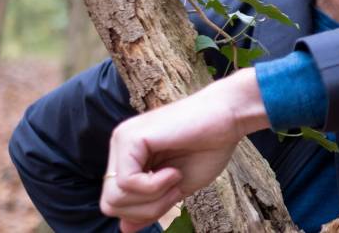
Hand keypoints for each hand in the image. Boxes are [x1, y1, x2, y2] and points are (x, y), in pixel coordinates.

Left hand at [100, 68, 268, 231]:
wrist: (228, 117)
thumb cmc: (209, 147)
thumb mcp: (176, 187)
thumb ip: (150, 205)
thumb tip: (124, 229)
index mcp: (130, 158)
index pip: (115, 203)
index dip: (145, 211)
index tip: (174, 194)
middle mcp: (120, 148)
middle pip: (110, 203)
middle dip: (146, 209)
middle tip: (175, 190)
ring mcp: (122, 141)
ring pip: (114, 197)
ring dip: (152, 198)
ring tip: (175, 178)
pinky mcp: (129, 138)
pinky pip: (127, 183)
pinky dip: (153, 186)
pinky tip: (173, 172)